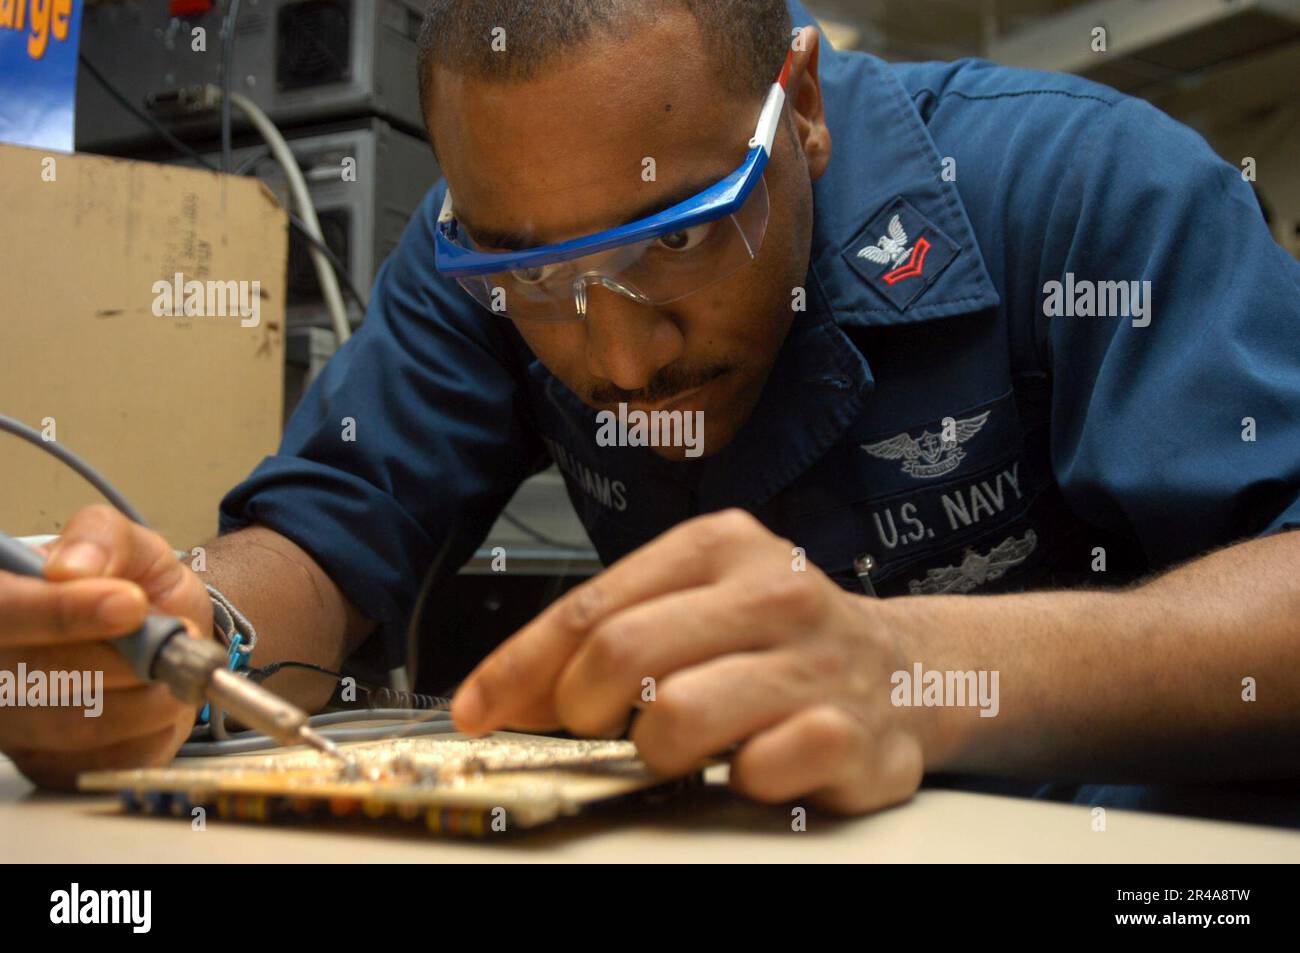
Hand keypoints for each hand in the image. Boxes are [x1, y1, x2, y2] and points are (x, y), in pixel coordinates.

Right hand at [0, 504, 212, 788]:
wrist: (166, 636)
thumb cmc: (134, 588)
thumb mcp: (131, 545)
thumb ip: (102, 539)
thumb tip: (71, 568)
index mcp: (0, 600)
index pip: (4, 612)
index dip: (62, 614)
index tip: (130, 605)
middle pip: (37, 678)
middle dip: (123, 660)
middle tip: (171, 635)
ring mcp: (13, 722)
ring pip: (76, 726)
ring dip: (144, 697)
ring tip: (168, 666)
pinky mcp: (49, 764)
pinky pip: (105, 760)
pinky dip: (149, 729)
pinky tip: (154, 698)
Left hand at [452, 509, 940, 813]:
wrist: (904, 670)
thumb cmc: (776, 639)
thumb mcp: (698, 604)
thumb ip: (617, 634)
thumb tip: (510, 696)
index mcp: (719, 546)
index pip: (591, 607)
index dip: (519, 667)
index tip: (477, 710)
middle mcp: (771, 590)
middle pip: (621, 655)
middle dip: (583, 710)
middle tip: (595, 729)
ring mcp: (816, 660)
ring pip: (677, 718)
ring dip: (656, 752)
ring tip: (684, 746)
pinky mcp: (852, 731)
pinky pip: (755, 771)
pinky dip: (735, 780)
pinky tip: (754, 761)